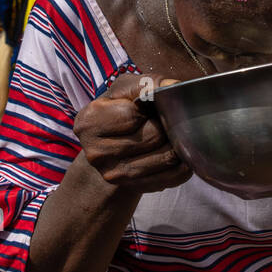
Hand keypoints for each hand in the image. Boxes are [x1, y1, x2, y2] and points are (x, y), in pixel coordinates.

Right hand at [73, 73, 191, 193]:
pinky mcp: (133, 188)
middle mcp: (95, 153)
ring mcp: (113, 174)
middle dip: (166, 125)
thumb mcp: (126, 89)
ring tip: (172, 135)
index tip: (146, 106)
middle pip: (153, 136)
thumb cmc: (120, 108)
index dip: (149, 106)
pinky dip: (182, 165)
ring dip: (177, 144)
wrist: (110, 144)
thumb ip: (147, 83)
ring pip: (165, 158)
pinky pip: (171, 177)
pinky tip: (179, 154)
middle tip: (164, 121)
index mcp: (89, 122)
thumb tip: (173, 86)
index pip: (134, 114)